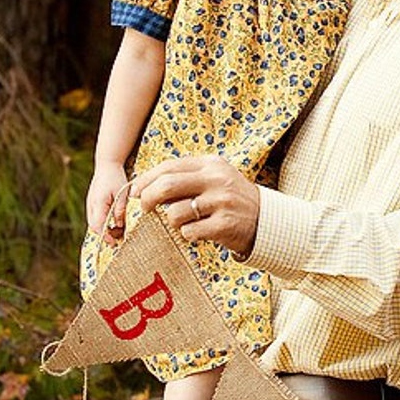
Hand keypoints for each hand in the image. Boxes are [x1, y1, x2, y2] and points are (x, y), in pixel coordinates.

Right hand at [86, 163, 128, 240]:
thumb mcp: (122, 193)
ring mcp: (90, 204)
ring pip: (93, 222)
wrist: (106, 165)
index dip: (105, 236)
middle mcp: (91, 205)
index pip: (99, 225)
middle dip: (104, 235)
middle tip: (117, 240)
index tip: (113, 243)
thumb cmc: (116, 178)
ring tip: (116, 233)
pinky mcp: (92, 203)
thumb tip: (118, 225)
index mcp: (98, 203)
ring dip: (102, 230)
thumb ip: (120, 209)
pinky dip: (101, 223)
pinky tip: (111, 224)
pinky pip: (94, 217)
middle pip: (94, 226)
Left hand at [132, 155, 262, 258]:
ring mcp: (222, 202)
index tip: (134, 191)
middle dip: (147, 198)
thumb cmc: (229, 200)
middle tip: (143, 208)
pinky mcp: (225, 224)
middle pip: (167, 186)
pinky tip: (196, 233)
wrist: (265, 220)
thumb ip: (185, 178)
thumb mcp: (214, 179)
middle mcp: (217, 180)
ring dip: (171, 221)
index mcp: (212, 164)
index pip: (169, 167)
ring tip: (181, 223)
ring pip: (175, 213)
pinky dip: (186, 235)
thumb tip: (143, 186)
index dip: (146, 179)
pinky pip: (189, 232)